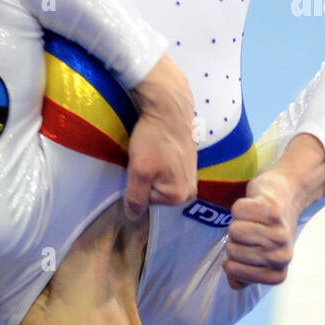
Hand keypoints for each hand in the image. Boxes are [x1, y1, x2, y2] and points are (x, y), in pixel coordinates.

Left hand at [125, 55, 196, 220]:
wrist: (170, 108)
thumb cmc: (154, 138)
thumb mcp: (139, 170)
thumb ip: (135, 197)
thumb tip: (133, 216)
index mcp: (178, 196)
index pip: (146, 201)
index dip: (138, 184)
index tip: (142, 165)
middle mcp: (190, 191)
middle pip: (156, 194)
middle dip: (148, 178)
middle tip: (148, 158)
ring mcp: (192, 178)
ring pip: (161, 182)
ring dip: (153, 170)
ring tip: (155, 153)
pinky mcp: (190, 165)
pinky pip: (169, 172)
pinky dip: (162, 163)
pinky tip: (161, 150)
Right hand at [222, 171, 298, 289]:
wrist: (288, 198)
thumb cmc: (266, 233)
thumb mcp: (256, 261)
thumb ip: (240, 277)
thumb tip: (233, 277)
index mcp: (276, 275)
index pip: (233, 270)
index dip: (232, 258)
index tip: (249, 250)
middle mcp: (281, 258)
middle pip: (232, 250)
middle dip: (236, 239)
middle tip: (252, 232)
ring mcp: (279, 235)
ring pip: (233, 230)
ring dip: (238, 221)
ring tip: (254, 220)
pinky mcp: (273, 211)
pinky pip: (237, 211)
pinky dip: (242, 205)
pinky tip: (255, 205)